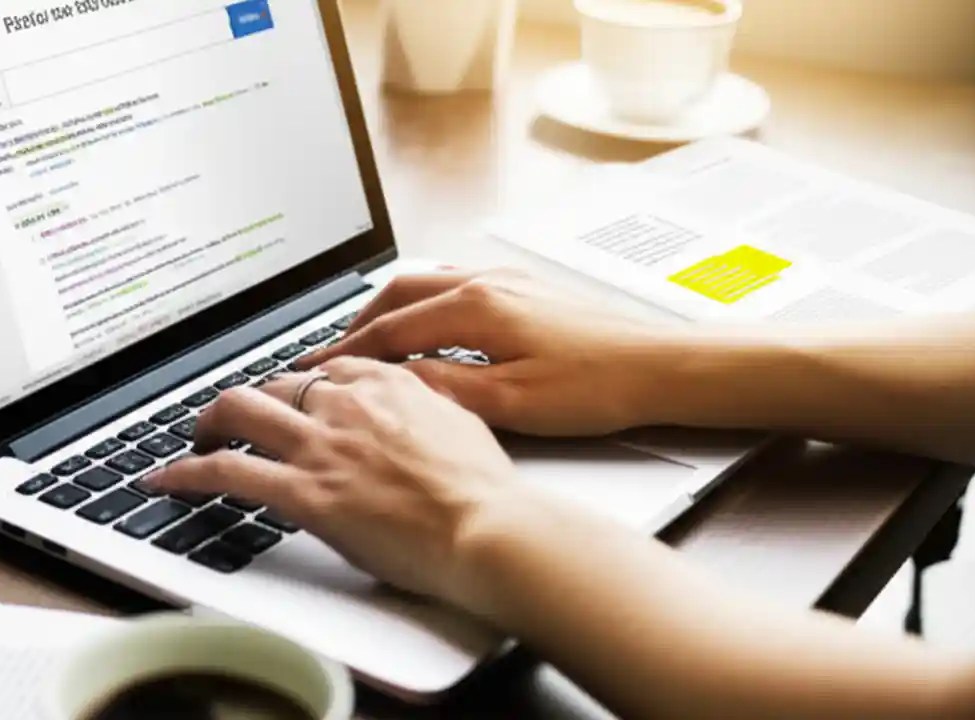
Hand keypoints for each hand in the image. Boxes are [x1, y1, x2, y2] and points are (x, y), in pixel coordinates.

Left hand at [146, 358, 522, 611]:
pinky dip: (186, 473)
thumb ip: (429, 407)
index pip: (325, 367)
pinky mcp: (304, 491)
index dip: (299, 382)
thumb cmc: (484, 490)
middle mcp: (347, 403)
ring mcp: (321, 445)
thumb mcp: (462, 423)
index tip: (289, 395)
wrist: (487, 528)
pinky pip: (226, 471)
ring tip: (195, 438)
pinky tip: (165, 481)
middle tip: (236, 419)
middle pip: (277, 382)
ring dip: (208, 422)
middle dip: (250, 398)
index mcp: (387, 383)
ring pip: (240, 410)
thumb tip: (420, 409)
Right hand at [299, 268, 677, 436]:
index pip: (389, 330)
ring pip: (426, 283)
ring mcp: (506, 280)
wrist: (661, 366)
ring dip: (390, 311)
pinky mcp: (525, 289)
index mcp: (475, 307)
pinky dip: (424, 305)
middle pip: (398, 293)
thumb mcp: (511, 401)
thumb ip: (444, 387)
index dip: (345, 354)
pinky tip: (427, 328)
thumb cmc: (597, 387)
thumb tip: (393, 381)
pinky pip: (454, 285)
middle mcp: (485, 282)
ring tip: (370, 343)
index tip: (313, 370)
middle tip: (330, 356)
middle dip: (358, 324)